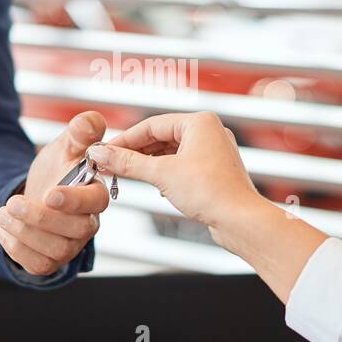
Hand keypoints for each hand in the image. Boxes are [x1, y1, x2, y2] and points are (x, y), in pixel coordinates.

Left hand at [0, 110, 108, 276]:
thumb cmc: (56, 171)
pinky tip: (5, 231)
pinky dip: (17, 249)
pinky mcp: (51, 261)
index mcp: (95, 195)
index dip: (74, 201)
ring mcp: (70, 246)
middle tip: (12, 203)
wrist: (35, 194)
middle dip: (39, 219)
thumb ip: (79, 133)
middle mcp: (87, 224)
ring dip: (24, 232)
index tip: (50, 194)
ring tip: (3, 213)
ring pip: (55, 250)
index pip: (96, 203)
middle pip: (74, 231)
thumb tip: (90, 121)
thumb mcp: (64, 147)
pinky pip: (39, 265)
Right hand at [88, 112, 325, 300]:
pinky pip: (182, 165)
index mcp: (199, 122)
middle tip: (111, 164)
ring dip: (148, 164)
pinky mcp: (214, 171)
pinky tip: (155, 185)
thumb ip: (128, 163)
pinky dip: (165, 173)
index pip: (151, 125)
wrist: (240, 220)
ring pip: (171, 152)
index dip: (125, 139)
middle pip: (161, 137)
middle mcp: (209, 132)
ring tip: (127, 175)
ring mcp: (213, 152)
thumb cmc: (211, 191)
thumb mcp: (161, 174)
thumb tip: (101, 153)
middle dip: (135, 153)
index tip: (105, 151)